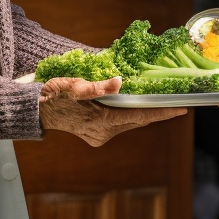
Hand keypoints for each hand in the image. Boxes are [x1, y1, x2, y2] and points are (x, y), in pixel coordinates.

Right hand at [38, 77, 185, 146]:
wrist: (36, 110)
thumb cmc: (54, 95)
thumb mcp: (74, 86)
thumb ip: (98, 86)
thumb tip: (120, 82)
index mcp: (102, 122)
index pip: (139, 116)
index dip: (161, 112)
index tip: (181, 109)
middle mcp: (103, 133)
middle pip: (137, 120)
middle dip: (156, 111)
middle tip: (178, 102)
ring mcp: (99, 136)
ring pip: (129, 122)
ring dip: (142, 112)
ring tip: (161, 101)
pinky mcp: (95, 135)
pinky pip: (120, 123)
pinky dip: (129, 114)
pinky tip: (135, 105)